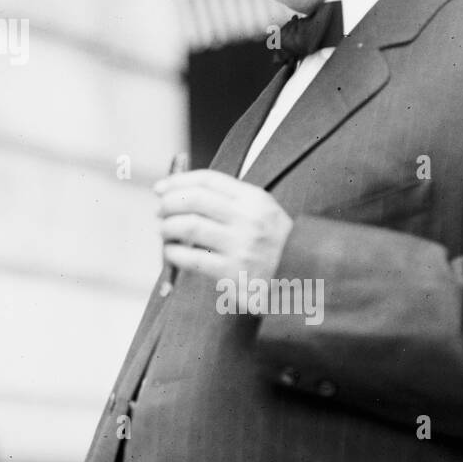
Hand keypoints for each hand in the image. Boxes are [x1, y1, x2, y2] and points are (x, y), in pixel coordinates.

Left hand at [155, 169, 292, 292]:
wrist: (302, 281)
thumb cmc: (274, 246)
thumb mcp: (261, 213)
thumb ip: (228, 201)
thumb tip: (181, 192)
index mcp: (254, 199)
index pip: (208, 180)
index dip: (178, 181)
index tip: (161, 187)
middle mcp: (248, 219)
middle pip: (195, 200)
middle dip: (169, 203)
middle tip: (160, 210)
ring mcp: (240, 246)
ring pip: (189, 226)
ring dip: (168, 227)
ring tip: (164, 231)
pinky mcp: (232, 273)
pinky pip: (191, 258)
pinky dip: (174, 253)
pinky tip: (172, 253)